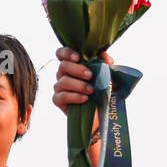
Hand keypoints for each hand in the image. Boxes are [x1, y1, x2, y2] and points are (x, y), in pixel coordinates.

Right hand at [52, 48, 114, 166]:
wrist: (101, 114)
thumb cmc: (103, 91)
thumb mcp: (108, 76)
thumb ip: (106, 64)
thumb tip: (104, 54)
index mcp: (73, 65)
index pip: (61, 53)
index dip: (66, 52)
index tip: (78, 57)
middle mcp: (63, 74)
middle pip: (62, 66)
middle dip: (77, 70)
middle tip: (90, 75)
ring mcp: (59, 87)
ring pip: (62, 81)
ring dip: (78, 85)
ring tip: (91, 90)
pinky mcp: (58, 101)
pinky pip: (61, 96)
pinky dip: (74, 97)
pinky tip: (84, 99)